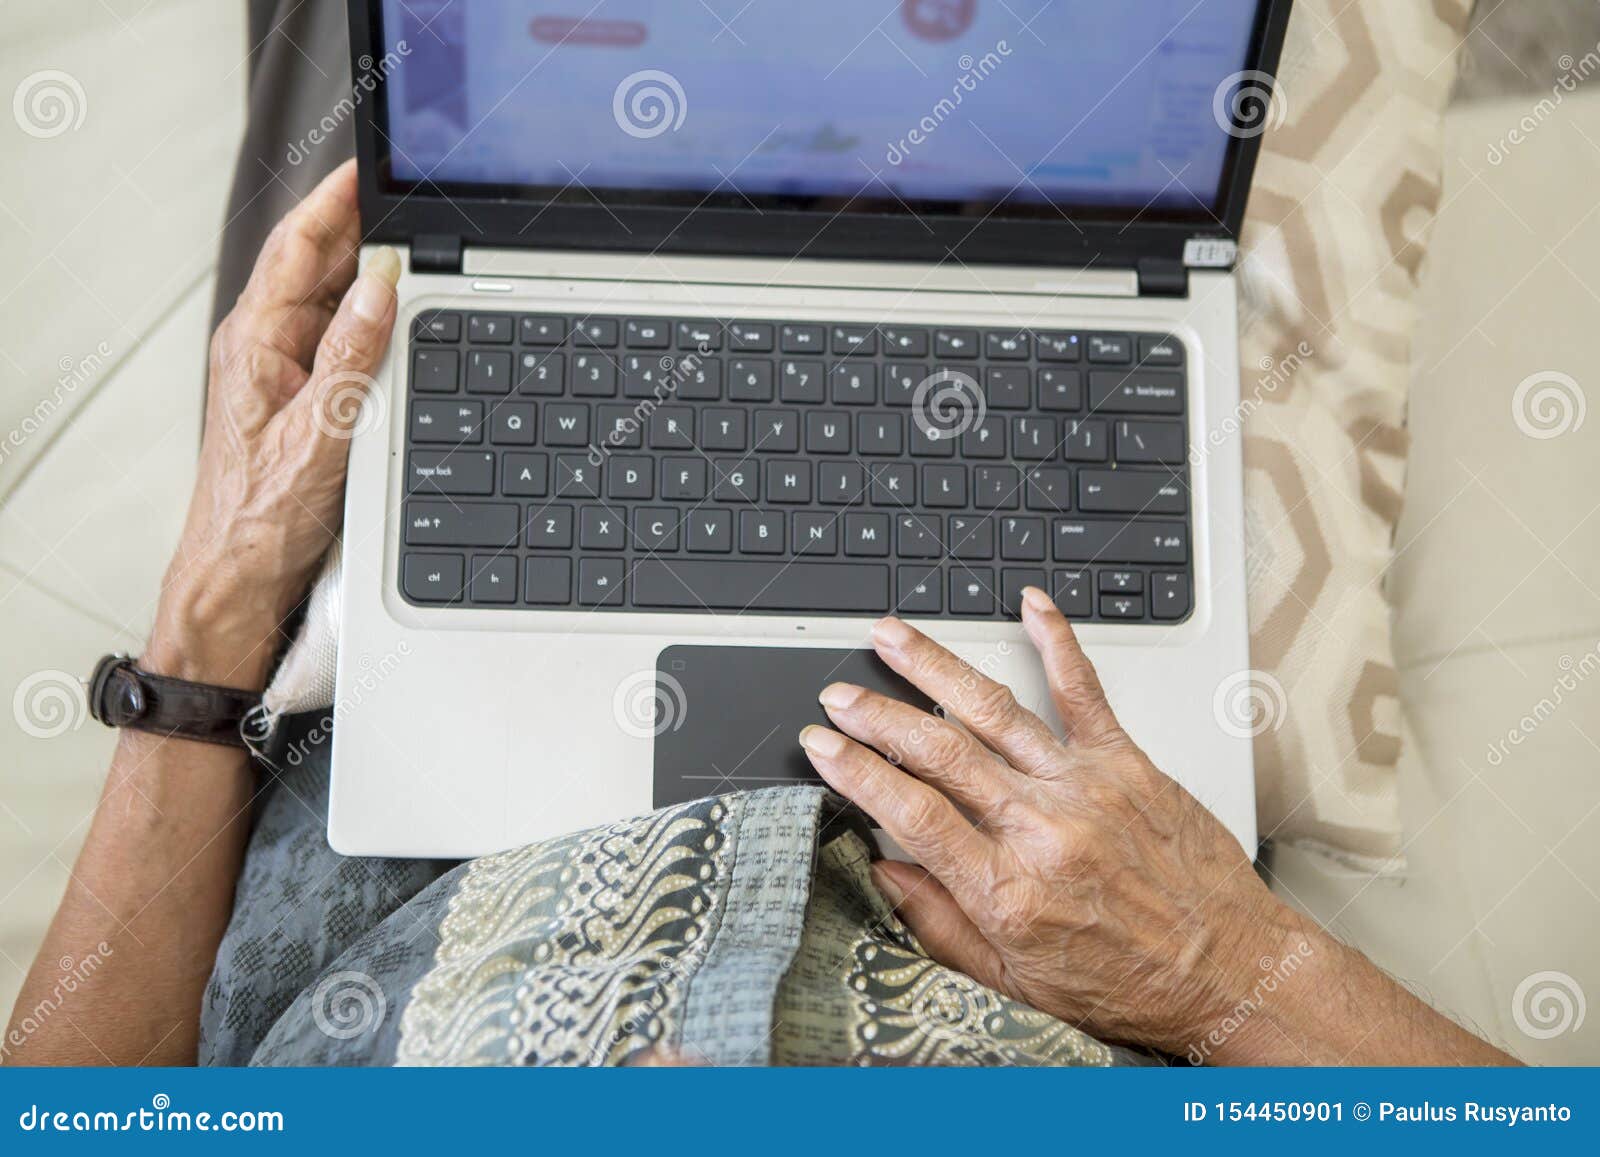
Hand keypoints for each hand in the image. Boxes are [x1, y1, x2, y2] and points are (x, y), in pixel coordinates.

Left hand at [145, 161, 398, 688]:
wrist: (243, 580)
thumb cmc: (260, 520)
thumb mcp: (317, 434)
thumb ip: (350, 357)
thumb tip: (379, 289)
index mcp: (257, 342)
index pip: (297, 247)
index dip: (334, 201)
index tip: (369, 169)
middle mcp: (269, 348)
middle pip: (322, 265)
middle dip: (368, 230)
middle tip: (418, 207)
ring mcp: (289, 371)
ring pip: (339, 303)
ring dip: (379, 280)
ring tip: (427, 257)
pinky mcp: (309, 398)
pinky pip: (348, 342)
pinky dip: (380, 323)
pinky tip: (410, 321)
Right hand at [798, 587, 1295, 1056]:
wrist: (1229, 971)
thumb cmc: (1130, 985)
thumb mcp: (1016, 984)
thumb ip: (941, 927)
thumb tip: (883, 876)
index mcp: (1009, 889)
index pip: (911, 814)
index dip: (857, 773)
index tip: (821, 747)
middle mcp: (1044, 828)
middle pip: (940, 752)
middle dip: (878, 716)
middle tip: (838, 695)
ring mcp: (1086, 787)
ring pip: (994, 712)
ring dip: (934, 667)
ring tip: (891, 638)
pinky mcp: (1127, 763)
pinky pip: (1085, 691)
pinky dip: (1056, 642)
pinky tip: (1031, 606)